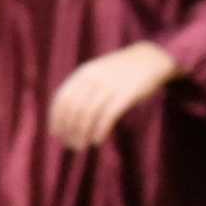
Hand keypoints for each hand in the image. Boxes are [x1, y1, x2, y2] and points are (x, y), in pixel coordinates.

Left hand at [48, 41, 179, 148]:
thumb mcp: (96, 73)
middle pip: (73, 109)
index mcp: (82, 74)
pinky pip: (108, 115)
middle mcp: (93, 79)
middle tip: (69, 145)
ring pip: (88, 114)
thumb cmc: (120, 71)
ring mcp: (110, 86)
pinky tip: (96, 140)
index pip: (61, 99)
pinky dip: (100, 129)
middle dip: (68, 129)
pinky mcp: (126, 94)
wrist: (150, 58)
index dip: (56, 118)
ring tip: (80, 146)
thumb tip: (66, 116)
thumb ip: (81, 89)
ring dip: (81, 133)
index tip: (55, 133)